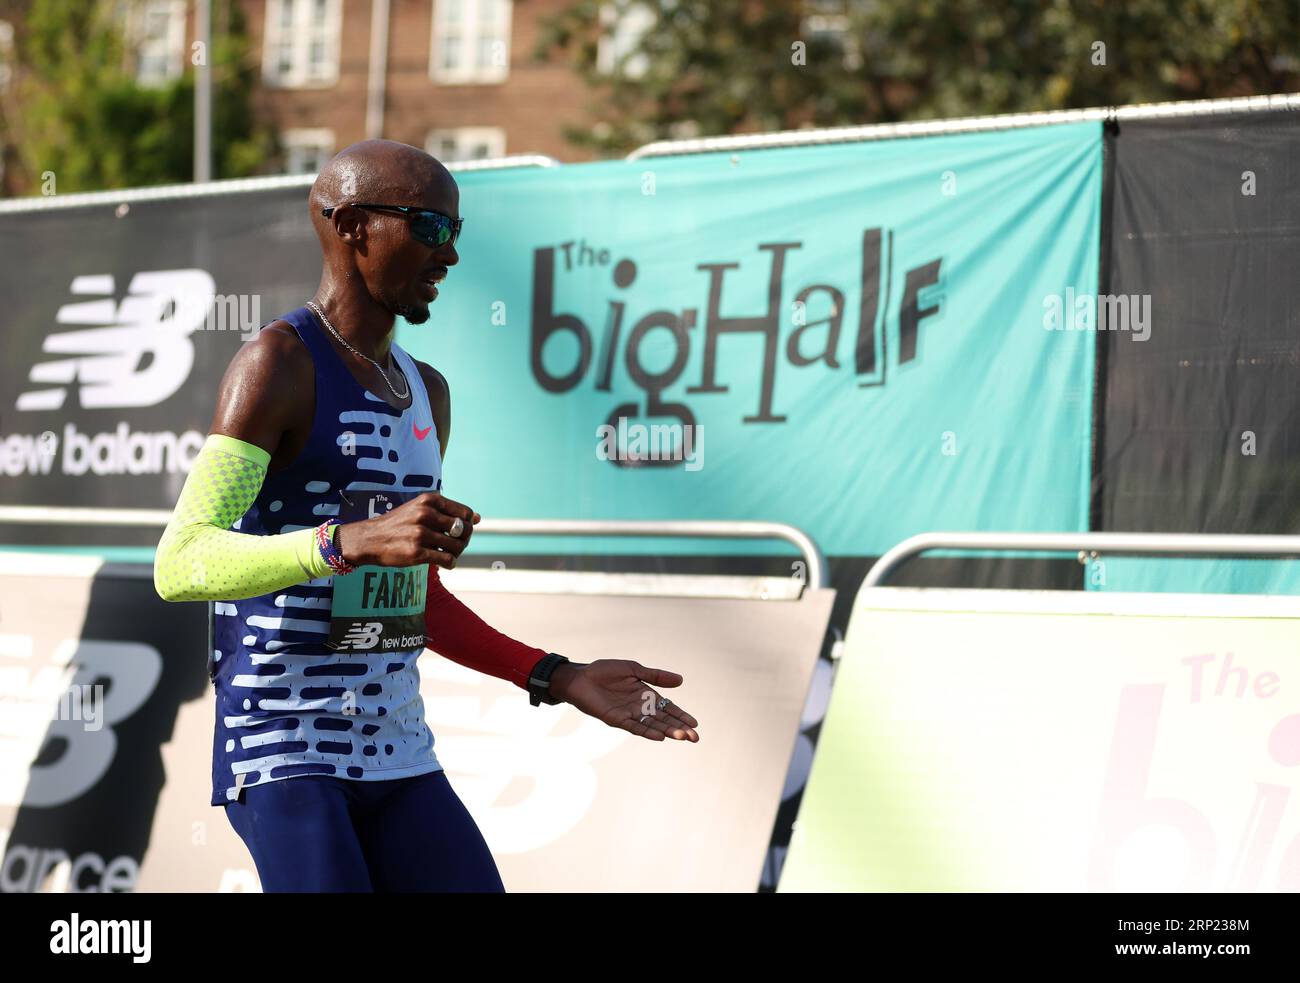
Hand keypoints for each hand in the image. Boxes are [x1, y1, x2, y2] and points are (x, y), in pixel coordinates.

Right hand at [335, 492, 480, 568]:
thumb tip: (477, 518)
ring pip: (457, 546)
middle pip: (464, 530)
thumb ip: (447, 511)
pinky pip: (447, 560)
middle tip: (455, 545)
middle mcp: (425, 514)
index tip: (459, 532)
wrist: (368, 539)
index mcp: (428, 500)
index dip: (467, 524)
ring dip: (456, 553)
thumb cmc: (398, 524)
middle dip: (464, 540)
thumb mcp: (420, 509)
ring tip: (448, 554)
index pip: (465, 512)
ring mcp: (421, 534)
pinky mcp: (417, 552)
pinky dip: (450, 563)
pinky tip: (444, 563)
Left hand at [551, 660, 699, 741]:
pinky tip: (660, 736)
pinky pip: (635, 727)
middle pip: (664, 720)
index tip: (695, 724)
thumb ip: (656, 676)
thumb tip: (681, 680)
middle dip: (679, 728)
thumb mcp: (634, 669)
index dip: (681, 715)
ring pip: (653, 725)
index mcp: (646, 694)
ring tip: (682, 737)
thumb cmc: (605, 671)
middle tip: (695, 737)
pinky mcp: (616, 719)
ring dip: (667, 731)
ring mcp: (629, 715)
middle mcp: (640, 707)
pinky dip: (647, 732)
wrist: (581, 677)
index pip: (668, 707)